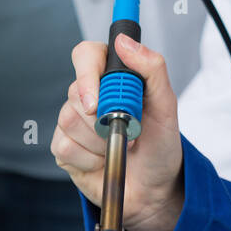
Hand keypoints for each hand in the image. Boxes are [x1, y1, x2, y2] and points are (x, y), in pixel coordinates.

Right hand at [50, 36, 183, 230]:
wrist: (154, 188)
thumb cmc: (161, 144)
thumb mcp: (166, 105)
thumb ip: (152, 68)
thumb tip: (124, 42)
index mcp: (111, 76)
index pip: (85, 55)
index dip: (87, 74)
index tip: (98, 100)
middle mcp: (88, 94)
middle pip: (75, 91)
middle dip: (104, 118)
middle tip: (129, 131)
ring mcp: (73, 120)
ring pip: (69, 120)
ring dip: (99, 140)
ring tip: (118, 145)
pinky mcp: (64, 147)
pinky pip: (64, 146)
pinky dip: (88, 158)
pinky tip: (102, 160)